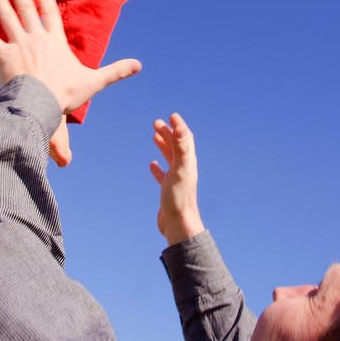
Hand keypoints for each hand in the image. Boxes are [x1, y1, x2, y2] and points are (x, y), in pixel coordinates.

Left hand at [0, 0, 141, 115]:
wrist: (40, 104)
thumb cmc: (64, 94)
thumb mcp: (94, 81)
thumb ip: (116, 71)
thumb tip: (139, 65)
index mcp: (55, 42)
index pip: (50, 16)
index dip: (46, 1)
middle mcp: (36, 38)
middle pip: (27, 11)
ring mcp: (18, 44)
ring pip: (8, 18)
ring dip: (1, 3)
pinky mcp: (3, 55)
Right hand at [150, 114, 204, 245]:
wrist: (178, 224)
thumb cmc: (179, 198)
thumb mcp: (180, 168)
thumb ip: (181, 147)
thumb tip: (178, 124)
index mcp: (188, 163)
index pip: (185, 139)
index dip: (179, 127)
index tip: (171, 116)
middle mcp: (183, 170)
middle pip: (177, 146)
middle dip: (168, 133)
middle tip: (156, 122)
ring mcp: (176, 180)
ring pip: (170, 158)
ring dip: (163, 145)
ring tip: (154, 136)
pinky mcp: (168, 191)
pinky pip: (163, 175)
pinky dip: (157, 167)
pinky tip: (152, 165)